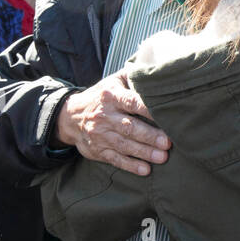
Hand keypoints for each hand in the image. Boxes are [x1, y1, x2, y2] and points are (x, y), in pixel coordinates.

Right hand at [54, 70, 170, 175]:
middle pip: (129, 127)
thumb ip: (134, 76)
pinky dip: (130, 165)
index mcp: (111, 97)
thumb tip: (158, 71)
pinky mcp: (98, 150)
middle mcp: (105, 116)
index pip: (131, 101)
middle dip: (150, 136)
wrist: (71, 116)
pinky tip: (145, 170)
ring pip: (124, 145)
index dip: (148, 108)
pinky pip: (115, 159)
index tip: (165, 113)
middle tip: (168, 142)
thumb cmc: (101, 96)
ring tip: (162, 157)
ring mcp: (101, 135)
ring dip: (144, 152)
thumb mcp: (113, 81)